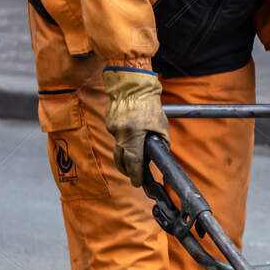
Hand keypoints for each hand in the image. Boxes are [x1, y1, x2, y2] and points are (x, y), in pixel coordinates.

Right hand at [102, 68, 168, 186]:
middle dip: (127, 170)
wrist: (132, 86)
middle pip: (120, 159)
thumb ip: (161, 142)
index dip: (135, 175)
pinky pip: (116, 136)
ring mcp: (112, 128)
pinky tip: (129, 132)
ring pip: (118, 148)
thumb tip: (158, 155)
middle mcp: (120, 132)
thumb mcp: (161, 125)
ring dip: (125, 155)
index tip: (138, 183)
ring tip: (133, 158)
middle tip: (134, 175)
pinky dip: (123, 138)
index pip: (133, 161)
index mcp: (135, 134)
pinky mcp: (109, 123)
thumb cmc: (149, 104)